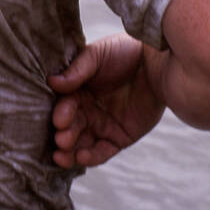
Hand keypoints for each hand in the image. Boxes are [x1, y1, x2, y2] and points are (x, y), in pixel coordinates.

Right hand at [48, 33, 166, 168]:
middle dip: (63, 135)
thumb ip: (77, 70)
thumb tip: (52, 82)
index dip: (61, 113)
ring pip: (81, 143)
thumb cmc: (125, 51)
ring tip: (62, 157)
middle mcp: (87, 109)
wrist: (157, 62)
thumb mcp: (98, 55)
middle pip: (70, 127)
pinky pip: (102, 152)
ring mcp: (102, 125)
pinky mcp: (119, 138)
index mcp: (78, 89)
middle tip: (61, 139)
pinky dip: (91, 157)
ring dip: (70, 152)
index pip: (64, 104)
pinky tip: (81, 158)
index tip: (58, 119)